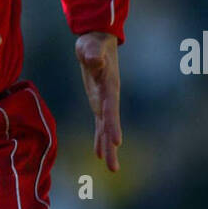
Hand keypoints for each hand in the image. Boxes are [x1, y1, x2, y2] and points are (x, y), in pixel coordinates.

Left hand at [75, 31, 121, 171]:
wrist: (98, 39)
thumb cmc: (93, 42)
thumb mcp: (90, 45)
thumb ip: (92, 52)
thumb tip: (93, 57)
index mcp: (109, 86)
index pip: (111, 109)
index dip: (113, 125)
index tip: (117, 142)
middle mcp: (110, 97)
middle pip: (111, 125)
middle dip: (112, 147)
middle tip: (113, 168)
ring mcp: (105, 101)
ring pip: (106, 129)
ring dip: (108, 148)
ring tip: (111, 168)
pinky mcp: (99, 102)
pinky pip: (100, 124)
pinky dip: (99, 138)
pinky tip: (98, 153)